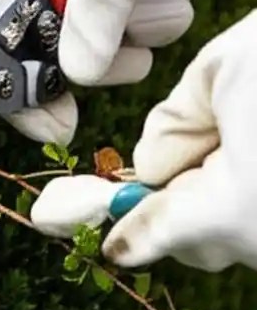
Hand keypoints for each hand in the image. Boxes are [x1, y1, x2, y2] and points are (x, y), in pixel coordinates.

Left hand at [31, 11, 256, 270]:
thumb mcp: (223, 72)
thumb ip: (172, 126)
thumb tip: (152, 166)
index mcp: (236, 209)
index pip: (149, 232)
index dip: (111, 221)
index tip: (69, 223)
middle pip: (193, 237)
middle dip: (168, 200)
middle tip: (161, 153)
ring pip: (234, 228)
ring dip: (215, 192)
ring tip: (240, 129)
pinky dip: (247, 189)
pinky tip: (252, 142)